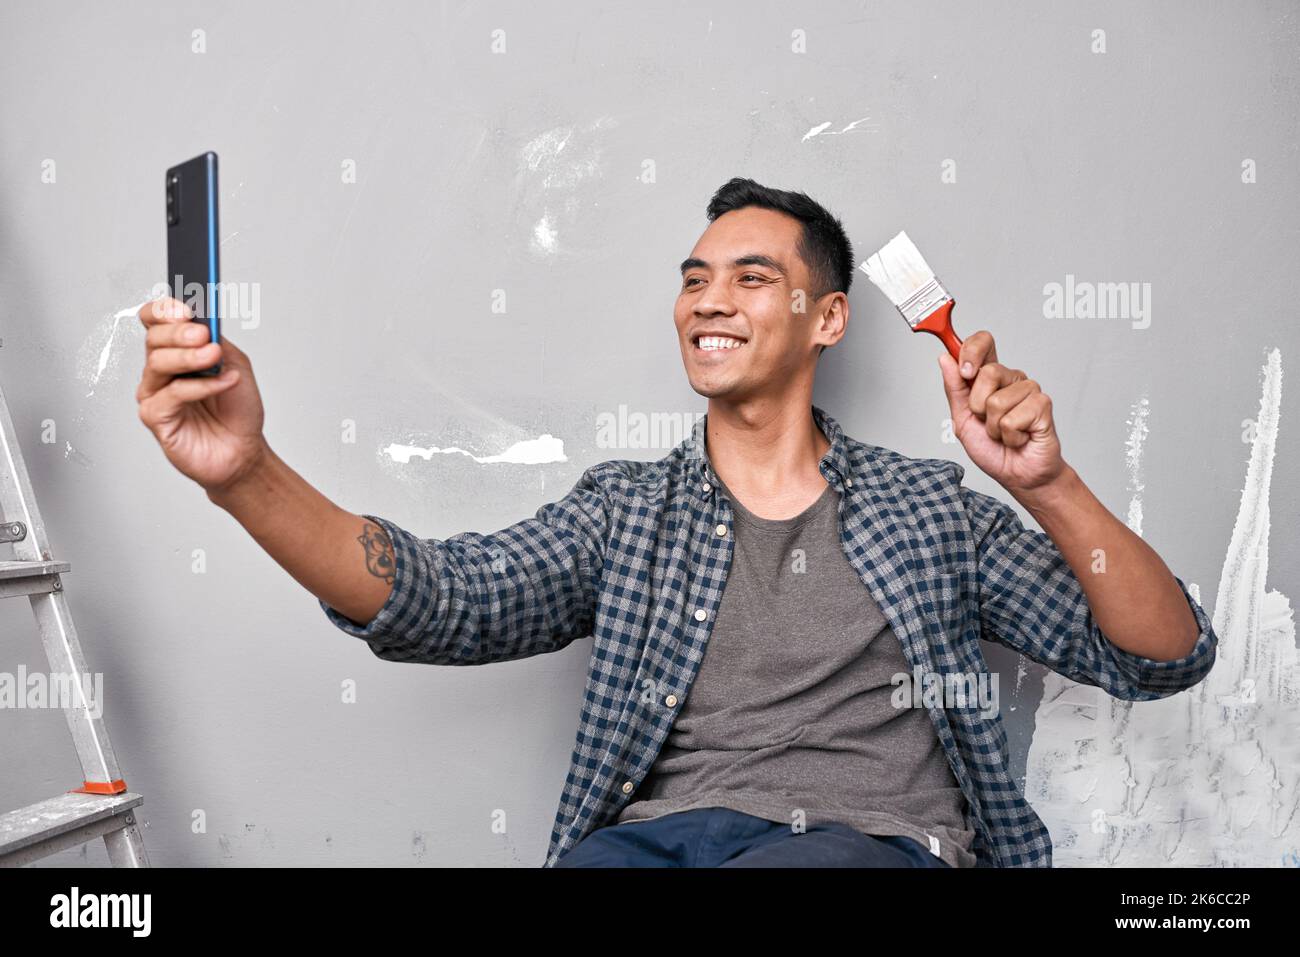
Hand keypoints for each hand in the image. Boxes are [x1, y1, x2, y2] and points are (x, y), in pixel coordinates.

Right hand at [135, 297, 268, 493]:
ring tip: (214, 356)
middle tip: (203, 334)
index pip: (154, 321)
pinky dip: (199, 386)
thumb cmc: (236, 410)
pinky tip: (222, 383)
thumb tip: (202, 323)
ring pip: (158, 363)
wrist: (244, 450)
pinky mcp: (155, 417)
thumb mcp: (235, 364)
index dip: (163, 311)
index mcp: (176, 351)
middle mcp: (160, 370)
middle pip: (154, 339)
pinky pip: (171, 394)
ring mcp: (154, 393)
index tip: (185, 308)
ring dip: (189, 357)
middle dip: (179, 332)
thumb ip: (218, 341)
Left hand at [937, 330, 1065, 491]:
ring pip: (997, 401)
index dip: (971, 349)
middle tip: (987, 421)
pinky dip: (1009, 436)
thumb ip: (954, 389)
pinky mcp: (1042, 405)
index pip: (982, 342)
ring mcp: (1029, 390)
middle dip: (977, 406)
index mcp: (990, 377)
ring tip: (1004, 433)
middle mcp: (1011, 378)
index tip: (964, 370)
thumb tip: (944, 358)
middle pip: (987, 372)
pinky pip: (1012, 419)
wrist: (1017, 474)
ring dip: (994, 427)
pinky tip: (1019, 438)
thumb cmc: (992, 448)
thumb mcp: (961, 419)